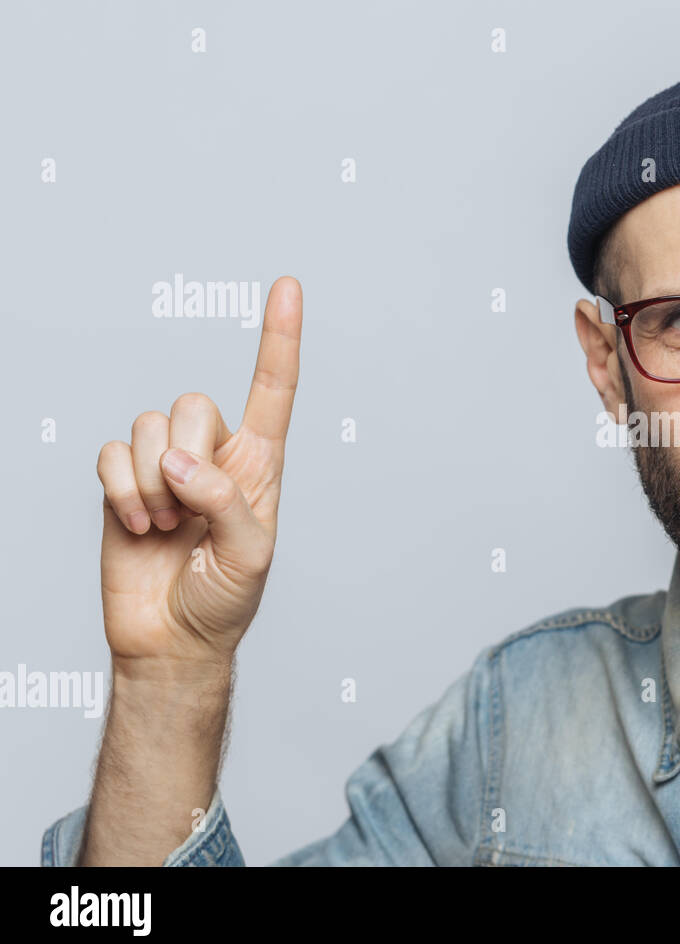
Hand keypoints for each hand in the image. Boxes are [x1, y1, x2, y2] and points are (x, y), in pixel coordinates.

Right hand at [96, 276, 301, 670]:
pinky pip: (110, 452)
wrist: (171, 639)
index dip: (278, 338)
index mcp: (259, 465)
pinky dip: (120, 491)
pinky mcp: (122, 481)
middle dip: (184, 457)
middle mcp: (212, 455)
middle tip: (187, 511)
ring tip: (165, 527)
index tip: (287, 287)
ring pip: (146, 425)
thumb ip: (225, 501)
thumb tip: (179, 460)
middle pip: (191, 403)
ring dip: (150, 483)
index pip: (273, 391)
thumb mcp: (249, 555)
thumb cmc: (224, 599)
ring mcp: (165, 466)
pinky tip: (138, 525)